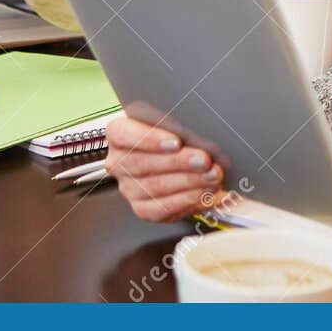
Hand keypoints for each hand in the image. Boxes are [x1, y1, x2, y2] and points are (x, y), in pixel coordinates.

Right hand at [105, 113, 226, 222]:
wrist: (165, 156)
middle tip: (205, 161)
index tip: (176, 142)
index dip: (150, 139)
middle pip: (143, 163)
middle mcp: (119, 162)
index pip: (124, 134)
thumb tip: (202, 131)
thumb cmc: (169, 133)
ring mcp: (129, 188)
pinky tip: (207, 193)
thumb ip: (178, 124)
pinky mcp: (142, 208)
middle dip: (179, 163)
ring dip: (189, 183)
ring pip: (156, 188)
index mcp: (118, 133)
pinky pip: (163, 209)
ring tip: (213, 176)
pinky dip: (189, 201)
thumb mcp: (170, 121)